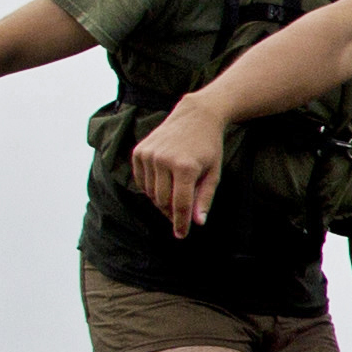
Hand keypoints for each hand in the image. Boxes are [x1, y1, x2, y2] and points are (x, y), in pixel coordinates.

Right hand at [131, 105, 225, 238]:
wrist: (195, 116)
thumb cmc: (209, 147)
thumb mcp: (214, 174)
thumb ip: (204, 199)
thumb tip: (197, 222)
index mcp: (185, 167)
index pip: (180, 204)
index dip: (180, 223)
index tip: (181, 235)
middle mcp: (163, 160)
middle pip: (163, 201)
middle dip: (171, 212)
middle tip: (181, 214)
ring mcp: (148, 155)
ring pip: (150, 193)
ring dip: (161, 200)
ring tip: (175, 195)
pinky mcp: (138, 152)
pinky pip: (141, 181)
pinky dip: (151, 187)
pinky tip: (163, 182)